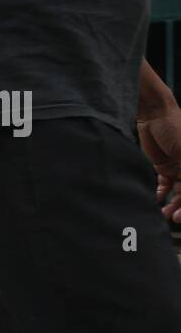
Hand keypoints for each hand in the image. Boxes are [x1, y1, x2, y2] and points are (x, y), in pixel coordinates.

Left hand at [138, 100, 180, 222]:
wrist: (154, 115)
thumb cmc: (175, 129)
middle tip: (173, 217)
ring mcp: (178, 167)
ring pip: (177, 191)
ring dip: (171, 203)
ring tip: (163, 213)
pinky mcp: (163, 166)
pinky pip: (164, 184)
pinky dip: (161, 193)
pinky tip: (156, 200)